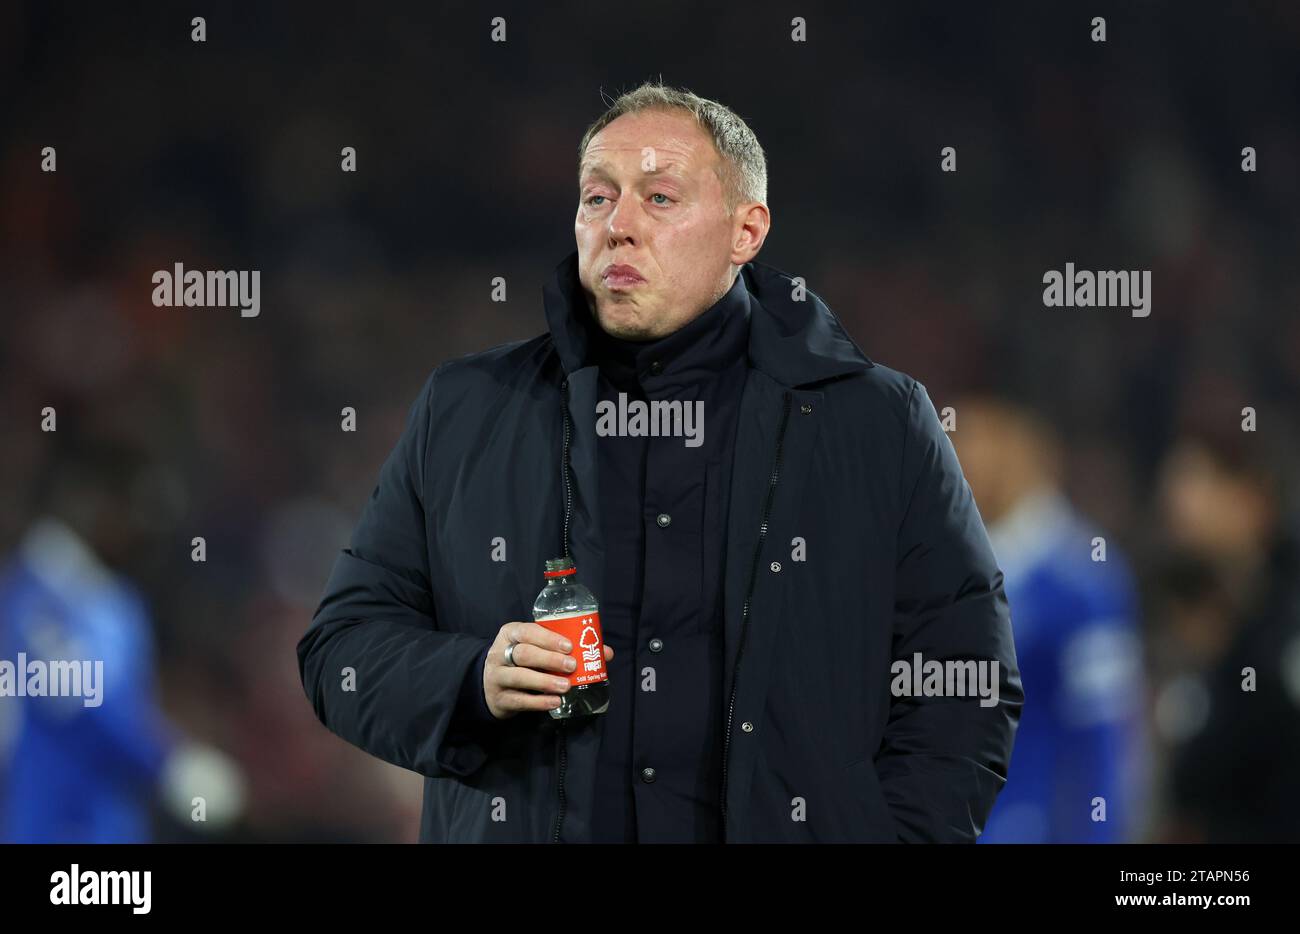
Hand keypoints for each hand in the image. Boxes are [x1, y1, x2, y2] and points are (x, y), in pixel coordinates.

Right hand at [483, 622, 613, 718]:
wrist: (492, 686)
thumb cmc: (522, 662)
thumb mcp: (536, 648)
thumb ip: (565, 648)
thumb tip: (606, 652)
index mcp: (510, 634)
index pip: (527, 631)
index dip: (548, 638)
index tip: (569, 646)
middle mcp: (499, 653)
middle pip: (524, 654)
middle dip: (549, 659)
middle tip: (572, 665)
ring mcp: (496, 677)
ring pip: (519, 677)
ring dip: (545, 681)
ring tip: (566, 686)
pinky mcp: (500, 699)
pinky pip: (519, 701)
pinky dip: (538, 702)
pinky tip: (555, 702)